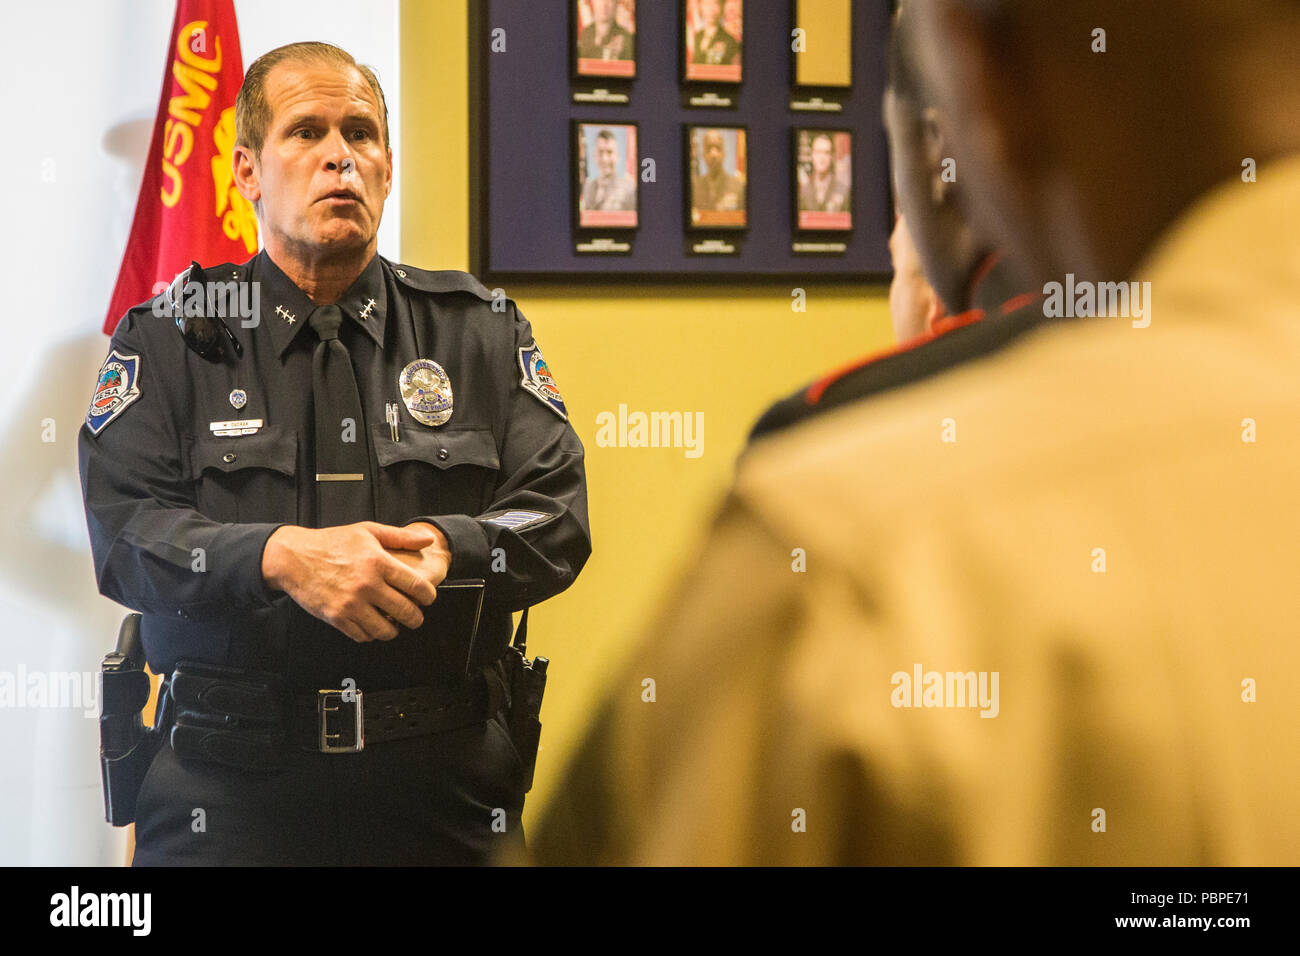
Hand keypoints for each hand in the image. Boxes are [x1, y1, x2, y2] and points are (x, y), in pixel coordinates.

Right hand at [261, 522, 440, 643]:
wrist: (294, 558)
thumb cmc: (332, 542)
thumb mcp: (368, 531)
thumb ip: (400, 537)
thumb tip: (427, 539)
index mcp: (378, 562)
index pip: (417, 586)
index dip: (428, 596)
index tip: (427, 598)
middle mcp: (366, 585)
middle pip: (406, 611)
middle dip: (416, 617)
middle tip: (415, 616)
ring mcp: (351, 604)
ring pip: (385, 630)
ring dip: (394, 630)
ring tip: (393, 623)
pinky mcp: (336, 617)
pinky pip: (363, 636)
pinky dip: (371, 634)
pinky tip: (372, 624)